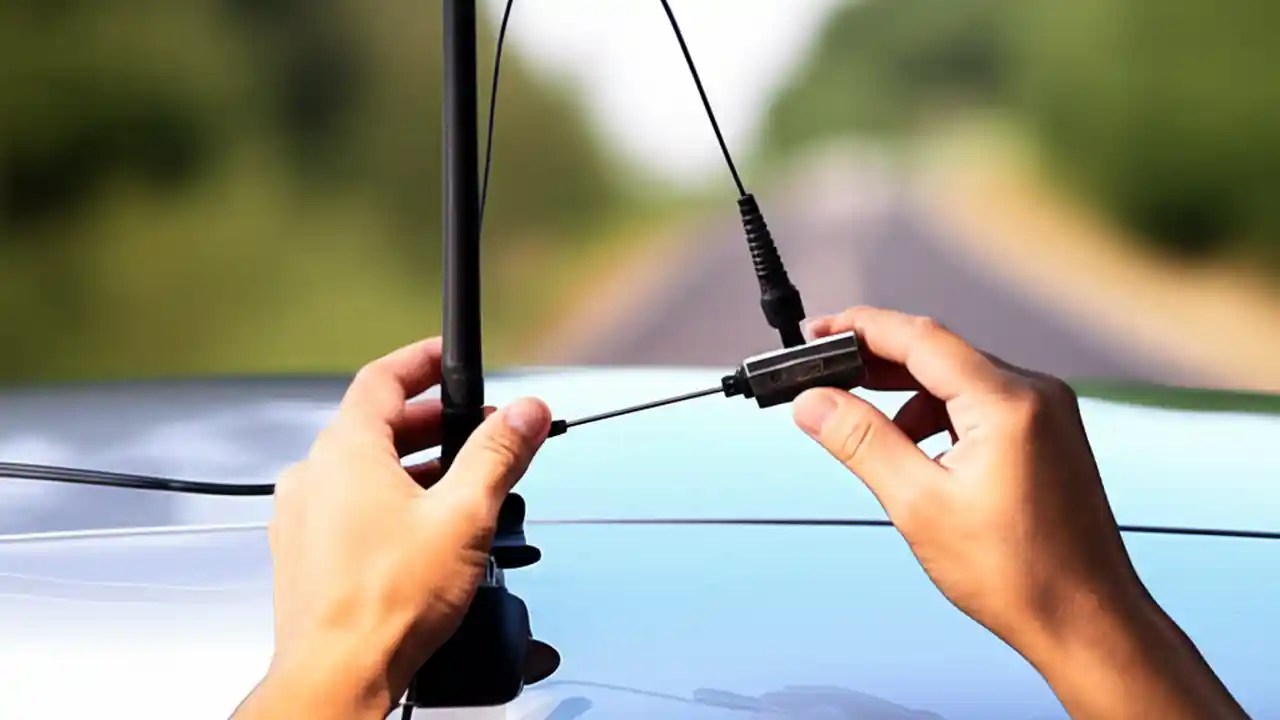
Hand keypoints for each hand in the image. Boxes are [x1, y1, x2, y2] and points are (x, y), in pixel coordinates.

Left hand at [234, 337, 550, 719]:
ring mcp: (302, 517)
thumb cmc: (386, 602)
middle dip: (431, 421)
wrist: (339, 675)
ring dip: (411, 463)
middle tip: (474, 428)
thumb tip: (526, 414)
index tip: (447, 357)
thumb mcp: (465, 515)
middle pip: (375, 424)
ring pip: (361, 469)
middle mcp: (313, 476)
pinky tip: (421, 527)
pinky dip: (386, 499)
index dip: (421, 361)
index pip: (381, 378)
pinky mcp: (304, 554)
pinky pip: (347, 505)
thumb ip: (498, 455)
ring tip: (458, 482)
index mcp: (345, 451)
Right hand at [793, 306, 1244, 719]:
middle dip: (877, 362)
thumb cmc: (1020, 575)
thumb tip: (814, 403)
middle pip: (939, 353)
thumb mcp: (919, 505)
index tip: (819, 333)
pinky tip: (918, 451)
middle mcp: (1036, 395)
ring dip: (907, 395)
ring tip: (867, 430)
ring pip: (959, 379)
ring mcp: (1048, 414)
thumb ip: (862, 442)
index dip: (861, 328)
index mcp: (1007, 403)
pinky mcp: (1049, 435)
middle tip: (826, 376)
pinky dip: (939, 416)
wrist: (1087, 623)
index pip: (920, 338)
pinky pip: (981, 404)